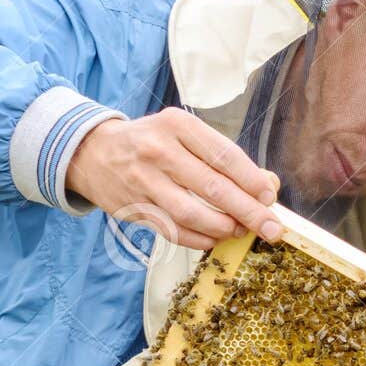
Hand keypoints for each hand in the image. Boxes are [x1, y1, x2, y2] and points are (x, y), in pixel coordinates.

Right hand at [66, 109, 282, 248]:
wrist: (92, 152)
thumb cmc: (152, 142)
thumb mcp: (184, 135)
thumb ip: (223, 157)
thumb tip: (267, 185)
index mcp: (177, 125)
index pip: (224, 155)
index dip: (252, 180)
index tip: (270, 197)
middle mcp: (158, 151)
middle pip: (213, 188)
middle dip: (249, 212)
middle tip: (272, 228)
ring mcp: (143, 181)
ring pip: (192, 214)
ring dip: (224, 228)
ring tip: (241, 230)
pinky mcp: (135, 207)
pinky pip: (174, 231)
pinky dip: (200, 240)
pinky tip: (216, 239)